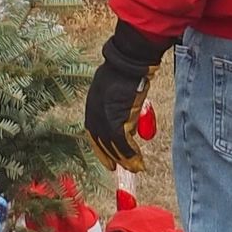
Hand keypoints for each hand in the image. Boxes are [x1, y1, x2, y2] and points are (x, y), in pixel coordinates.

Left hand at [84, 19, 169, 172]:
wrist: (128, 63)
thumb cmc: (125, 73)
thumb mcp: (114, 92)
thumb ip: (116, 108)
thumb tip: (129, 125)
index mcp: (92, 105)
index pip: (93, 132)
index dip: (101, 149)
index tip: (108, 161)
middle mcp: (95, 112)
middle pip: (101, 141)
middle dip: (112, 157)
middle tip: (123, 169)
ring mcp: (105, 116)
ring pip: (113, 145)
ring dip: (125, 159)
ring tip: (136, 167)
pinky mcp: (117, 118)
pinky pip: (123, 142)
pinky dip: (131, 154)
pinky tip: (139, 161)